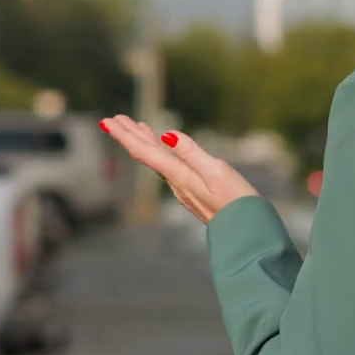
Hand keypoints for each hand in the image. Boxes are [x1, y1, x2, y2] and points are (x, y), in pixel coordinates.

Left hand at [101, 116, 259, 221]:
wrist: (248, 234)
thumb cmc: (237, 203)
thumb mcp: (217, 172)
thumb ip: (191, 153)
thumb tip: (166, 135)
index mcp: (179, 176)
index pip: (145, 151)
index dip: (125, 135)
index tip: (106, 121)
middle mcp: (176, 183)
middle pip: (146, 155)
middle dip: (129, 135)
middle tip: (112, 119)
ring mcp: (184, 189)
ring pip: (156, 161)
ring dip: (144, 142)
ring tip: (135, 126)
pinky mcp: (194, 192)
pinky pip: (168, 168)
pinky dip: (160, 153)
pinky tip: (163, 150)